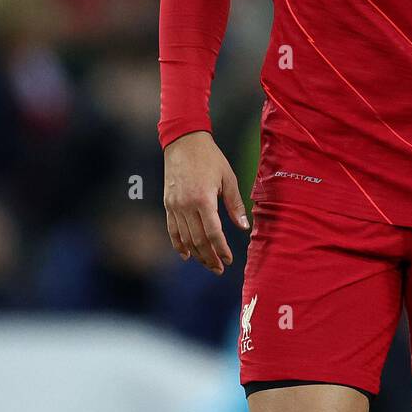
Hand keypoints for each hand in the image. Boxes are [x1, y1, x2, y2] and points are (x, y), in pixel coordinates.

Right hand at [163, 131, 248, 275]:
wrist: (184, 142)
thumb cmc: (210, 158)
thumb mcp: (228, 178)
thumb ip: (235, 204)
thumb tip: (244, 227)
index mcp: (203, 199)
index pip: (213, 232)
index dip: (222, 249)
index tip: (229, 259)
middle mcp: (186, 206)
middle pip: (198, 240)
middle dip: (209, 257)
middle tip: (219, 269)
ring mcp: (175, 206)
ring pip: (185, 238)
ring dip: (197, 254)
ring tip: (208, 264)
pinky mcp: (168, 204)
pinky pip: (172, 229)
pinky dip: (179, 244)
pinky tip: (186, 255)